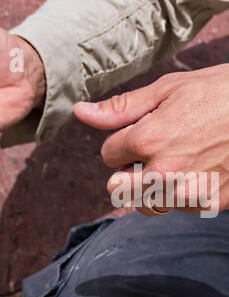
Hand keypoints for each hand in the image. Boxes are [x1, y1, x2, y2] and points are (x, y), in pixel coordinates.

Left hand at [75, 67, 228, 215]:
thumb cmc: (221, 91)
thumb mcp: (170, 89)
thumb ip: (122, 108)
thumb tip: (80, 113)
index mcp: (148, 139)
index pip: (108, 154)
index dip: (124, 141)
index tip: (148, 129)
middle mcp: (163, 171)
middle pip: (116, 189)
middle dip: (127, 171)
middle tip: (154, 152)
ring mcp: (187, 192)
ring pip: (145, 203)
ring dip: (152, 187)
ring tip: (178, 161)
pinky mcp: (209, 204)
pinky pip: (177, 207)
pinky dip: (181, 192)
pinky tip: (201, 168)